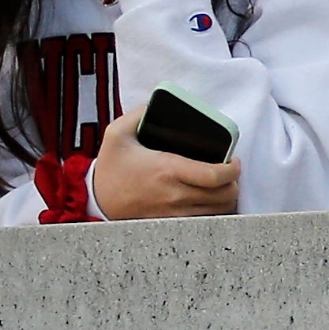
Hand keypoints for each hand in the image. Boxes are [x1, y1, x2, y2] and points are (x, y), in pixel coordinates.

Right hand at [86, 108, 240, 217]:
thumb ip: (138, 115)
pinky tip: (208, 200)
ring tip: (221, 185)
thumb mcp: (117, 134)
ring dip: (226, 198)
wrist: (94, 201)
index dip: (234, 169)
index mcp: (167, 170)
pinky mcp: (171, 225)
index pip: (217, 175)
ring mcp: (175, 214)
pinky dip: (213, 211)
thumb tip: (156, 104)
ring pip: (220, 211)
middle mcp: (175, 195)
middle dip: (233, 182)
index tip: (234, 161)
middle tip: (228, 171)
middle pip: (226, 195)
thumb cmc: (109, 167)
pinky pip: (204, 222)